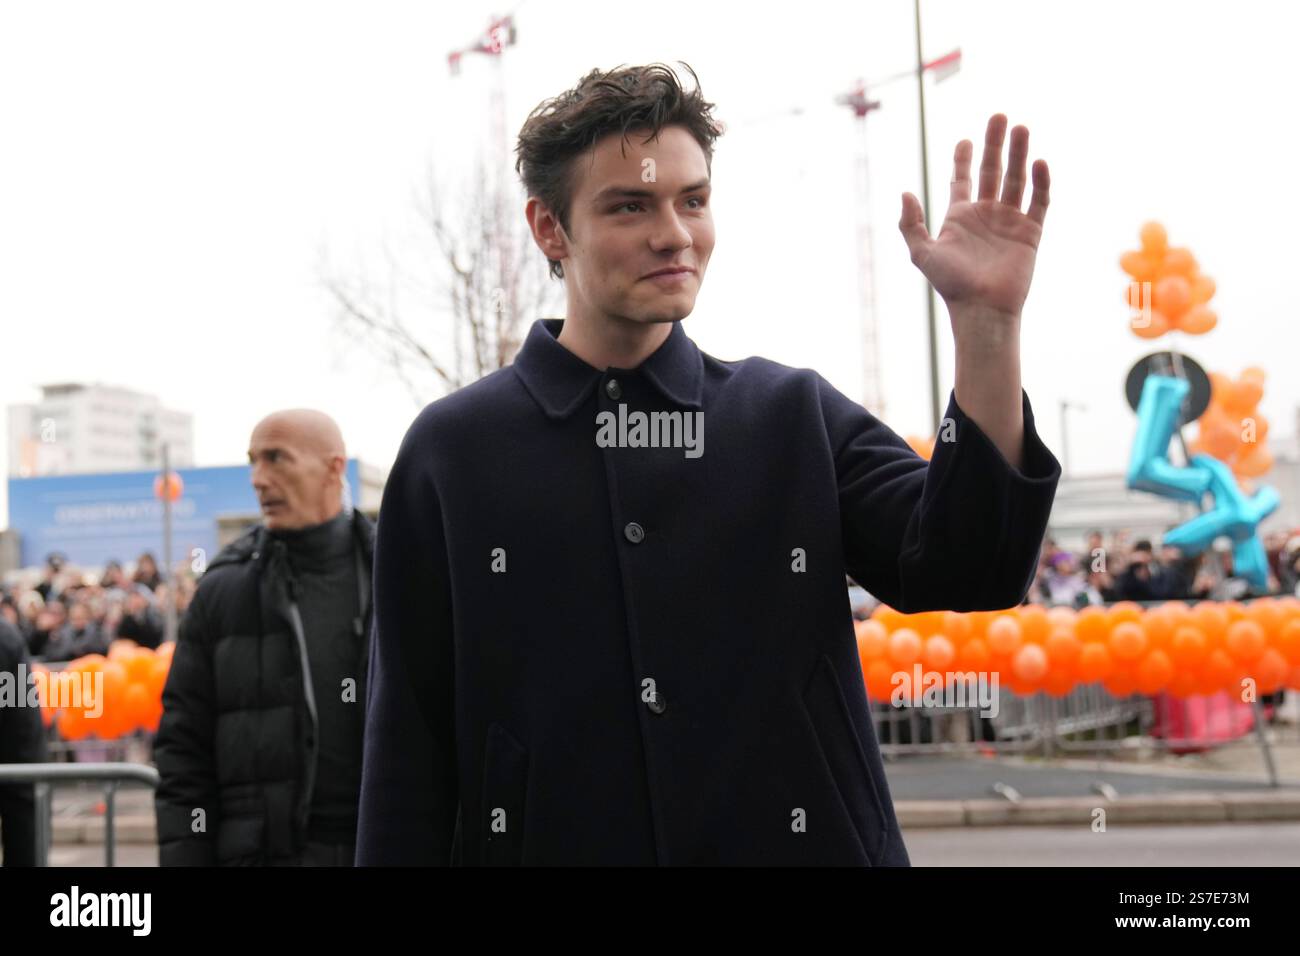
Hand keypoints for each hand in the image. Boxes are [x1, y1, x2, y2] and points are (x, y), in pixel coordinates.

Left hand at [899, 114, 1049, 321]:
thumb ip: (911, 224)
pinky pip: (1039, 202)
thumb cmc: (951, 284)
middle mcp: (986, 215)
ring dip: (1018, 154)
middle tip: (999, 116)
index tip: (965, 139)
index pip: (962, 180)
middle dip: (995, 144)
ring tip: (1020, 127)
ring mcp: (1009, 222)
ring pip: (1016, 179)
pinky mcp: (1030, 233)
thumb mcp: (922, 253)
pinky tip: (1038, 162)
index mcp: (960, 217)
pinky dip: (1040, 182)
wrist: (982, 308)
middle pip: (992, 171)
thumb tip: (904, 193)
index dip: (963, 159)